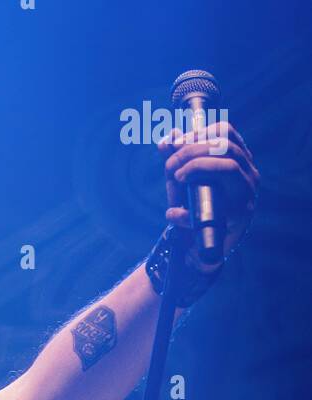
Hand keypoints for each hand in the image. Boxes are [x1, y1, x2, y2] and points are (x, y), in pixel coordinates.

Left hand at [159, 121, 258, 264]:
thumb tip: (165, 140)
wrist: (198, 253)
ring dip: (196, 166)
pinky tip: (176, 206)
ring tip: (175, 177)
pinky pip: (219, 196)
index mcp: (238, 161)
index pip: (226, 132)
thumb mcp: (181, 184)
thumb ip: (175, 161)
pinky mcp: (242, 214)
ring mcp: (248, 193)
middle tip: (170, 164)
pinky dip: (193, 198)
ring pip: (229, 164)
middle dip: (192, 150)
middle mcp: (249, 174)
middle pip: (226, 145)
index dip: (200, 132)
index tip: (176, 143)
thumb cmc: (192, 214)